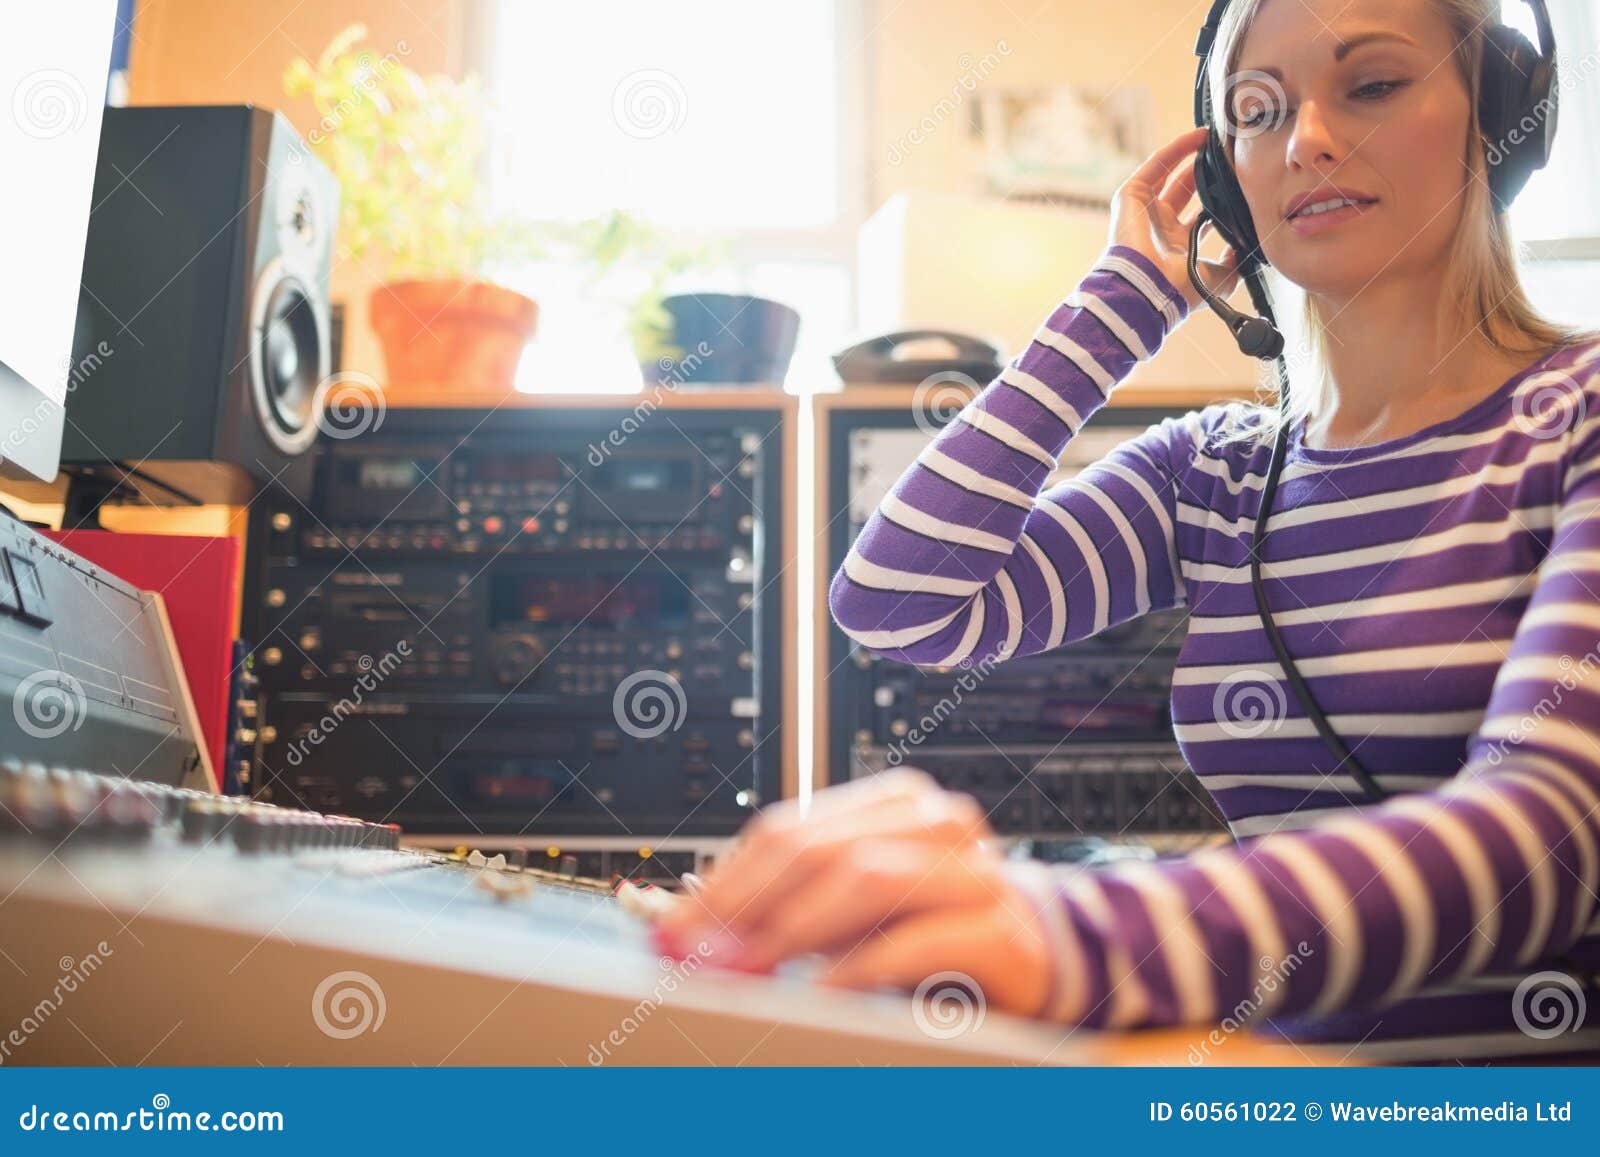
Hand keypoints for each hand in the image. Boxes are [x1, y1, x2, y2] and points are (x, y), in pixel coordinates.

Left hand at [653, 769, 1052, 1018]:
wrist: (1026, 960)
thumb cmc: (925, 930)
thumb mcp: (846, 910)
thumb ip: (776, 904)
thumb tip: (675, 922)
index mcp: (893, 800)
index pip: (789, 829)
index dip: (725, 880)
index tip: (677, 930)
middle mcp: (936, 820)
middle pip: (820, 848)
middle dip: (748, 905)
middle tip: (701, 955)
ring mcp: (974, 867)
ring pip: (866, 877)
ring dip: (793, 929)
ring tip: (748, 969)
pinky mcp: (999, 925)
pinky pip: (915, 938)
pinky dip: (859, 964)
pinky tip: (821, 989)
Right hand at [1109, 126, 1241, 310]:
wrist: (1148, 289)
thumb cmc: (1179, 290)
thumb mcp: (1220, 279)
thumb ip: (1235, 262)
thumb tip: (1248, 248)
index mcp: (1178, 247)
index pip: (1200, 216)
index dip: (1218, 197)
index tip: (1238, 181)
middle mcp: (1160, 227)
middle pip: (1185, 190)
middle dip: (1205, 172)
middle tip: (1227, 155)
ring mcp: (1144, 210)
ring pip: (1169, 173)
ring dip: (1190, 155)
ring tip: (1214, 139)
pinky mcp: (1130, 196)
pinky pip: (1156, 165)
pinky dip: (1176, 149)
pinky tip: (1199, 135)